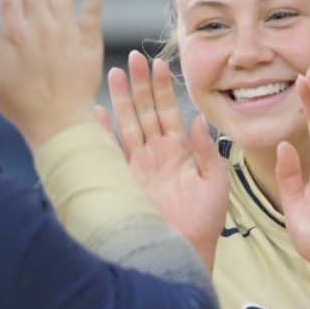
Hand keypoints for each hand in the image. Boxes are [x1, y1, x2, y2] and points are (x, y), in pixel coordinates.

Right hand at [106, 51, 228, 266]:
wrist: (185, 251)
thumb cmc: (205, 221)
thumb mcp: (215, 182)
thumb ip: (207, 151)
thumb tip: (200, 120)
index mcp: (179, 151)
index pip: (168, 110)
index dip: (162, 87)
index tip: (158, 64)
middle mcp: (155, 154)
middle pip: (144, 111)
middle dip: (139, 84)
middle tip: (133, 57)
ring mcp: (137, 166)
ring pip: (127, 125)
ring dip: (120, 100)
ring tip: (114, 73)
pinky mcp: (124, 180)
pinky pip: (111, 152)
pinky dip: (102, 133)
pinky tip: (94, 113)